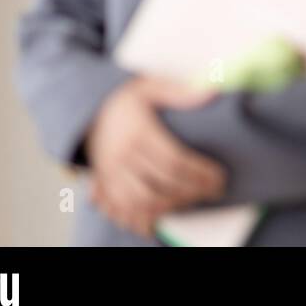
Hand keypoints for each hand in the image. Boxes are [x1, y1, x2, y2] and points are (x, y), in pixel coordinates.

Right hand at [85, 76, 226, 237]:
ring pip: (141, 201)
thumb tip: (212, 91)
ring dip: (171, 206)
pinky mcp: (102, 184)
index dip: (199, 173)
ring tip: (194, 200)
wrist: (85, 111)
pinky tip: (160, 219)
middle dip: (193, 191)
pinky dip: (140, 218)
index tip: (219, 176)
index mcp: (137, 133)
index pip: (174, 160)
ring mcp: (110, 173)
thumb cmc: (123, 99)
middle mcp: (122, 156)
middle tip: (216, 191)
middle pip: (161, 184)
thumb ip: (180, 91)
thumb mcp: (149, 86)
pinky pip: (120, 210)